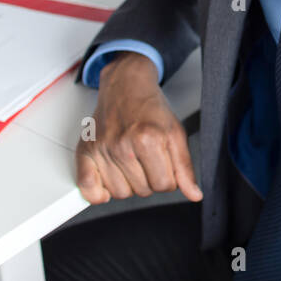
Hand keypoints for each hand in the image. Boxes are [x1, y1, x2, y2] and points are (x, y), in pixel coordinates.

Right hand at [76, 51, 201, 204]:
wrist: (126, 86)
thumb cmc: (150, 109)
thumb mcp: (175, 134)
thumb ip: (185, 167)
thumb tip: (194, 194)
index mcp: (149, 140)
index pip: (164, 185)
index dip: (168, 178)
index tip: (164, 164)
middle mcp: (123, 145)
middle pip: (143, 191)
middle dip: (149, 179)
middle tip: (147, 160)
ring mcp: (103, 148)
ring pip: (120, 193)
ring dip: (128, 184)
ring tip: (131, 163)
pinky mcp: (86, 150)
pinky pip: (87, 187)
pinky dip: (96, 192)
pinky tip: (107, 183)